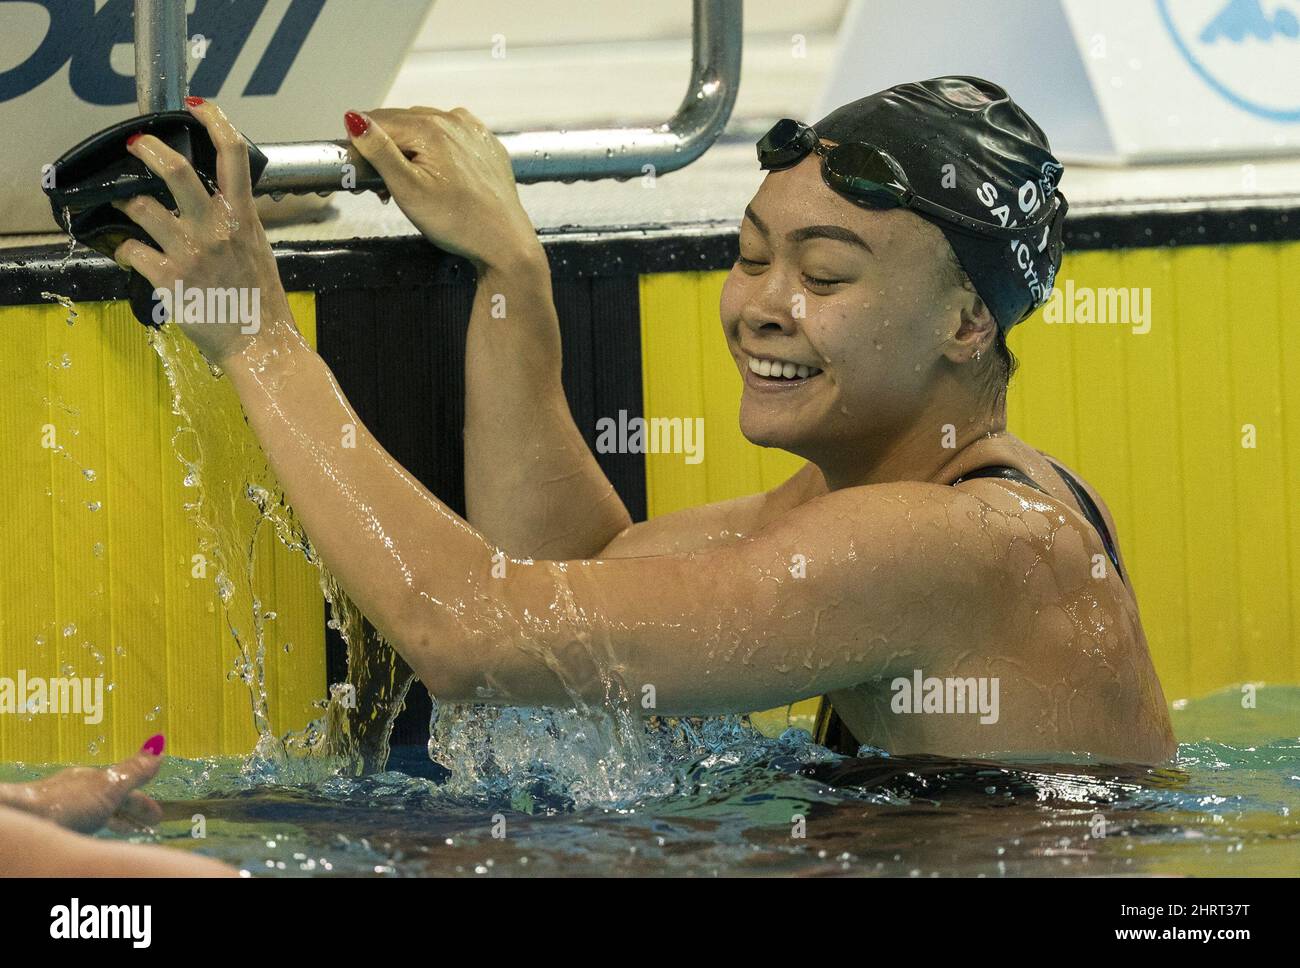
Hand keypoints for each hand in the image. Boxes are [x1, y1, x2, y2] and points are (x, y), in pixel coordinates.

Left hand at [0, 735, 165, 833]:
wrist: (24, 818)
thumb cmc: (66, 803)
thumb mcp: (110, 785)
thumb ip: (134, 769)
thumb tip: (158, 743)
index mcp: (93, 780)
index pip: (126, 788)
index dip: (144, 802)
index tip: (158, 814)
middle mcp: (78, 792)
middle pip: (111, 801)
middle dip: (132, 810)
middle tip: (150, 822)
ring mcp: (64, 809)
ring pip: (96, 814)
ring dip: (115, 820)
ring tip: (128, 831)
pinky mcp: (53, 826)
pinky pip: (84, 827)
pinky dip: (97, 830)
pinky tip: (95, 835)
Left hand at [113, 98, 295, 365]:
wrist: (261, 346)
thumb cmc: (263, 304)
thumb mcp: (259, 252)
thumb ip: (238, 223)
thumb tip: (216, 205)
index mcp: (244, 218)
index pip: (234, 155)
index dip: (215, 121)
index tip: (198, 107)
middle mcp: (216, 229)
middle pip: (176, 170)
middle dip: (148, 149)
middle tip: (137, 146)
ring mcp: (191, 253)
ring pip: (140, 207)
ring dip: (123, 202)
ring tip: (121, 204)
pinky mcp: (169, 280)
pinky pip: (129, 250)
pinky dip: (121, 248)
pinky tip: (124, 251)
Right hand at [344, 106, 540, 271]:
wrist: (505, 244)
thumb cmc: (458, 222)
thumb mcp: (407, 189)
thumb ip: (379, 151)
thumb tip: (354, 119)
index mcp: (431, 127)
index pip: (378, 122)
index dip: (364, 147)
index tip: (364, 174)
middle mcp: (454, 120)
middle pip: (403, 123)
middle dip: (388, 150)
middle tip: (386, 188)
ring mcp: (474, 131)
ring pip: (427, 130)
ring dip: (412, 151)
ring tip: (414, 187)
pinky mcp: (487, 145)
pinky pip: (452, 139)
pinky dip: (438, 153)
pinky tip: (440, 180)